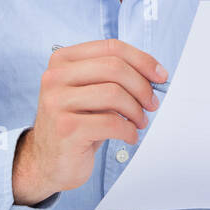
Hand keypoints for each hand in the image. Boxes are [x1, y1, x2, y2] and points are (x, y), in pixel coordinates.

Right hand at [12, 39, 166, 204]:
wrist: (49, 162)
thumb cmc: (77, 123)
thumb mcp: (92, 93)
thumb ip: (114, 77)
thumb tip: (155, 74)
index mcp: (63, 60)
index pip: (111, 48)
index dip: (142, 60)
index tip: (160, 76)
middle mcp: (55, 77)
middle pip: (114, 67)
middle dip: (142, 86)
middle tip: (151, 104)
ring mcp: (57, 102)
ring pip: (114, 94)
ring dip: (136, 110)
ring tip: (140, 122)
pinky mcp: (65, 128)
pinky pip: (111, 123)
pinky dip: (128, 130)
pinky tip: (129, 136)